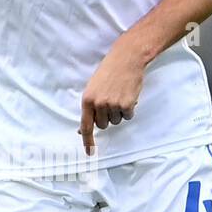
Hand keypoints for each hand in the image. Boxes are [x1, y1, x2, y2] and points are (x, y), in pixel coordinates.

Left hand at [79, 39, 144, 154]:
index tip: (89, 153)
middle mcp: (99, 104)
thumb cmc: (108, 73)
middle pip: (103, 125)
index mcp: (87, 100)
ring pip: (116, 121)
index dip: (87, 141)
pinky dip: (129, 109)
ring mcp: (113, 104)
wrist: (126, 59)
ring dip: (119, 112)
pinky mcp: (127, 104)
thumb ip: (89, 109)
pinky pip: (127, 116)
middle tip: (111, 100)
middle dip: (107, 117)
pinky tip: (127, 95)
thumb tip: (82, 130)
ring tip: (119, 94)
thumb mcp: (93, 89)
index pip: (86, 126)